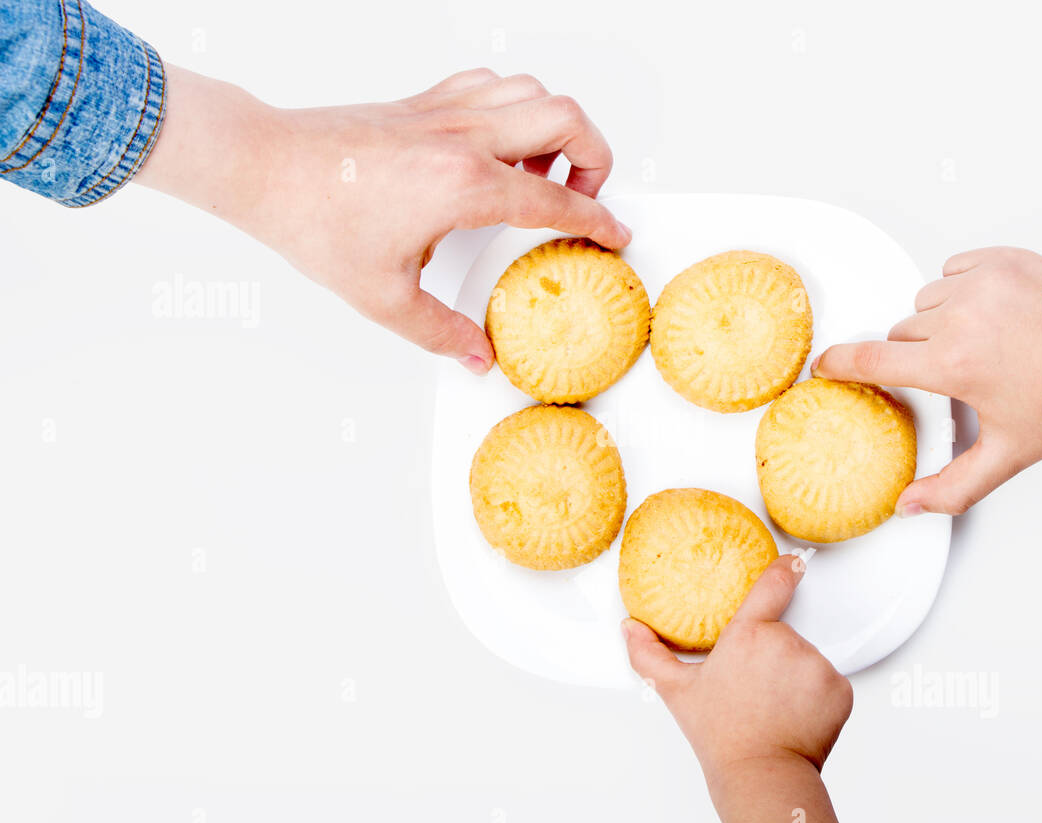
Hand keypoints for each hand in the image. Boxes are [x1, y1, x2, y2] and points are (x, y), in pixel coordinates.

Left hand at [136, 66, 630, 371]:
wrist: (264, 166)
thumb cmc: (315, 219)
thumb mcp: (384, 297)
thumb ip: (442, 332)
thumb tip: (477, 356)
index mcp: (464, 186)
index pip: (558, 200)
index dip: (598, 221)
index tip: (615, 233)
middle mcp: (463, 138)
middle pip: (566, 121)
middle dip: (596, 158)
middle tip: (584, 197)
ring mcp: (445, 112)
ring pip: (534, 92)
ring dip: (557, 129)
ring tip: (541, 175)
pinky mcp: (425, 102)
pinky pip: (493, 84)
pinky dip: (515, 107)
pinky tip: (499, 147)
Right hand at [624, 554, 855, 822]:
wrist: (761, 774)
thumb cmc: (722, 736)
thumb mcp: (679, 693)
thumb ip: (650, 655)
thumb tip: (630, 629)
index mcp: (748, 635)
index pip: (773, 585)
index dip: (786, 569)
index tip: (794, 562)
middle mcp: (785, 643)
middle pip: (784, 636)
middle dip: (773, 658)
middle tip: (756, 692)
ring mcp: (816, 665)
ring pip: (807, 660)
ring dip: (795, 679)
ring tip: (774, 708)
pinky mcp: (839, 688)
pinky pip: (829, 683)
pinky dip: (818, 697)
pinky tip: (797, 716)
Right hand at [813, 247, 1041, 515]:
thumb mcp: (1008, 454)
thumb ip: (952, 487)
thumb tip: (908, 507)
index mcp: (954, 364)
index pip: (870, 361)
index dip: (839, 365)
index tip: (825, 365)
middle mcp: (961, 317)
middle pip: (900, 333)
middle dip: (915, 355)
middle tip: (957, 374)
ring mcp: (983, 282)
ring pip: (925, 301)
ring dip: (938, 321)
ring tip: (980, 343)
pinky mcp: (1003, 259)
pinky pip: (953, 270)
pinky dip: (962, 289)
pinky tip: (992, 314)